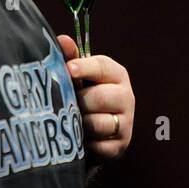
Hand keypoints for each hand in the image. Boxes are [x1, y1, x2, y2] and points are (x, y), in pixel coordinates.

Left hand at [56, 34, 133, 160]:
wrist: (87, 133)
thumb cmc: (79, 96)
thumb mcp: (75, 77)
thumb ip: (70, 59)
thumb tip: (62, 40)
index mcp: (116, 75)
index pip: (103, 67)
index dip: (85, 68)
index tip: (69, 70)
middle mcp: (126, 97)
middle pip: (99, 97)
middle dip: (79, 101)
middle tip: (67, 104)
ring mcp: (126, 123)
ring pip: (98, 123)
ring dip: (79, 124)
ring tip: (71, 121)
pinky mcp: (120, 146)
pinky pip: (99, 146)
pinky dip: (85, 144)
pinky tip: (78, 139)